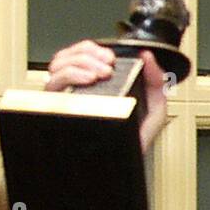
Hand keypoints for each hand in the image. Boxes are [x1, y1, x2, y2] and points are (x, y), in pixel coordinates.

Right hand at [45, 40, 169, 156]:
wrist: (127, 161)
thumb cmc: (136, 139)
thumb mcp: (154, 108)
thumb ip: (156, 81)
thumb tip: (147, 56)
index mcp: (95, 85)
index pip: (81, 54)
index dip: (93, 49)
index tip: (112, 57)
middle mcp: (77, 90)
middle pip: (67, 55)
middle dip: (89, 53)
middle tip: (108, 65)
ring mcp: (66, 99)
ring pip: (57, 65)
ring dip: (80, 60)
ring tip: (101, 74)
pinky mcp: (57, 109)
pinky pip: (53, 84)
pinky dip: (71, 74)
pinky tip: (88, 80)